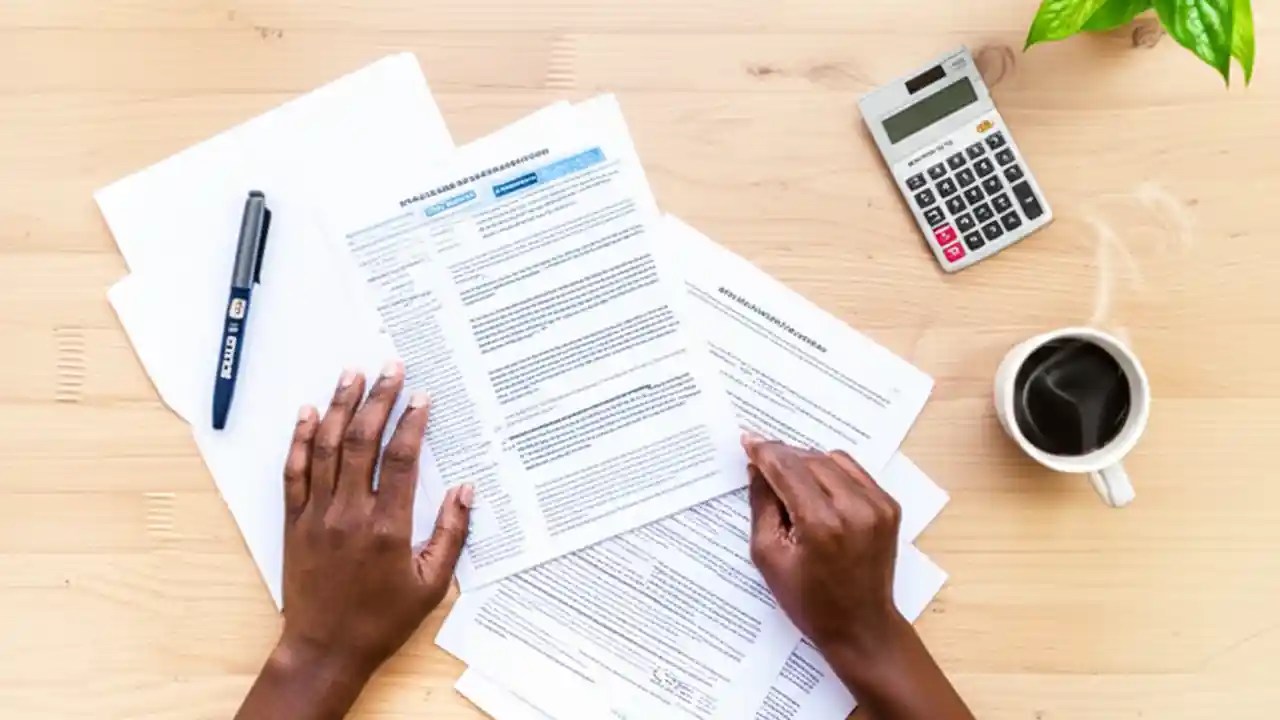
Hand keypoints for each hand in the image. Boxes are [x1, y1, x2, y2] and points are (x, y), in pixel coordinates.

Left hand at [237, 362, 473, 719]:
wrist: (326, 649)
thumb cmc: (381, 620)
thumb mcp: (432, 584)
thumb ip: (451, 533)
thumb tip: (465, 490)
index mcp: (387, 527)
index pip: (399, 458)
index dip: (412, 421)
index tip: (422, 397)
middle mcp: (348, 513)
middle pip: (362, 441)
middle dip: (378, 399)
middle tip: (390, 368)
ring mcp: (317, 515)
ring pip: (326, 447)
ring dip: (341, 406)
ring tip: (352, 374)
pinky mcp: (294, 521)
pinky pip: (294, 471)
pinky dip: (300, 438)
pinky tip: (309, 412)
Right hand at [744, 434, 973, 719]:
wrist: (861, 626)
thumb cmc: (809, 600)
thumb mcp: (769, 556)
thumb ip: (761, 506)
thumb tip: (757, 468)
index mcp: (821, 524)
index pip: (788, 469)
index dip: (765, 452)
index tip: (748, 440)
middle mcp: (854, 508)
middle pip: (810, 459)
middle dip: (783, 456)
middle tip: (762, 460)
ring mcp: (877, 506)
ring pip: (833, 460)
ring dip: (807, 461)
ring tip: (788, 477)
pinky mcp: (889, 507)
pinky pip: (854, 472)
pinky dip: (831, 471)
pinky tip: (816, 486)